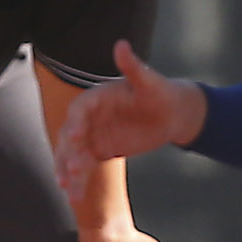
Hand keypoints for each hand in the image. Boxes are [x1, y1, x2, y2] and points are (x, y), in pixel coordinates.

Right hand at [53, 40, 207, 203]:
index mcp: (98, 97)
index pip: (80, 110)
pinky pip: (84, 168)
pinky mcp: (99, 151)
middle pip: (71, 135)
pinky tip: (74, 197)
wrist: (172, 113)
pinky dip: (78, 181)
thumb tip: (121, 44)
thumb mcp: (149, 81)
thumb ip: (133, 66)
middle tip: (71, 170)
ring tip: (68, 189)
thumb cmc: (161, 92)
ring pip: (73, 154)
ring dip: (68, 171)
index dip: (75, 122)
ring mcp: (92, 135)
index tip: (74, 136)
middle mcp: (90, 116)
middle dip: (68, 152)